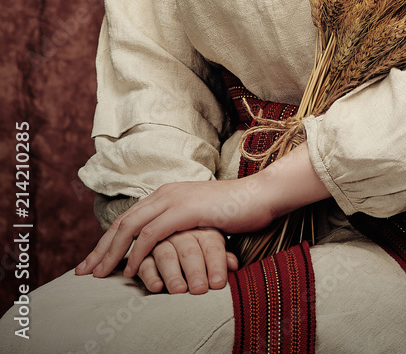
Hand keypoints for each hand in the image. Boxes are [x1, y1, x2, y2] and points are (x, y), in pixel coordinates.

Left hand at [76, 145, 328, 281]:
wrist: (259, 196)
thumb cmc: (236, 211)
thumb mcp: (201, 220)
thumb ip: (181, 229)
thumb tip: (167, 249)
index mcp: (167, 193)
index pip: (129, 218)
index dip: (108, 242)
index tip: (94, 263)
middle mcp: (166, 192)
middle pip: (122, 222)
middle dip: (100, 248)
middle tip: (84, 272)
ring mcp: (174, 198)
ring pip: (131, 227)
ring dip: (111, 252)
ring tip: (99, 275)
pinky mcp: (184, 209)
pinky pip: (151, 234)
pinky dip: (137, 253)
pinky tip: (130, 270)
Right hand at [136, 228, 238, 293]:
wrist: (175, 231)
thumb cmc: (200, 245)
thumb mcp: (214, 247)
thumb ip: (222, 257)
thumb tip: (234, 265)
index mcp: (203, 229)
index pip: (212, 246)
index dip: (216, 265)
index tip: (218, 284)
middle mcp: (182, 233)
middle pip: (189, 251)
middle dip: (195, 272)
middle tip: (199, 290)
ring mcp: (161, 241)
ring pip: (166, 255)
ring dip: (172, 274)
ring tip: (179, 291)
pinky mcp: (144, 253)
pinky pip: (145, 263)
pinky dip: (150, 275)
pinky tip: (156, 287)